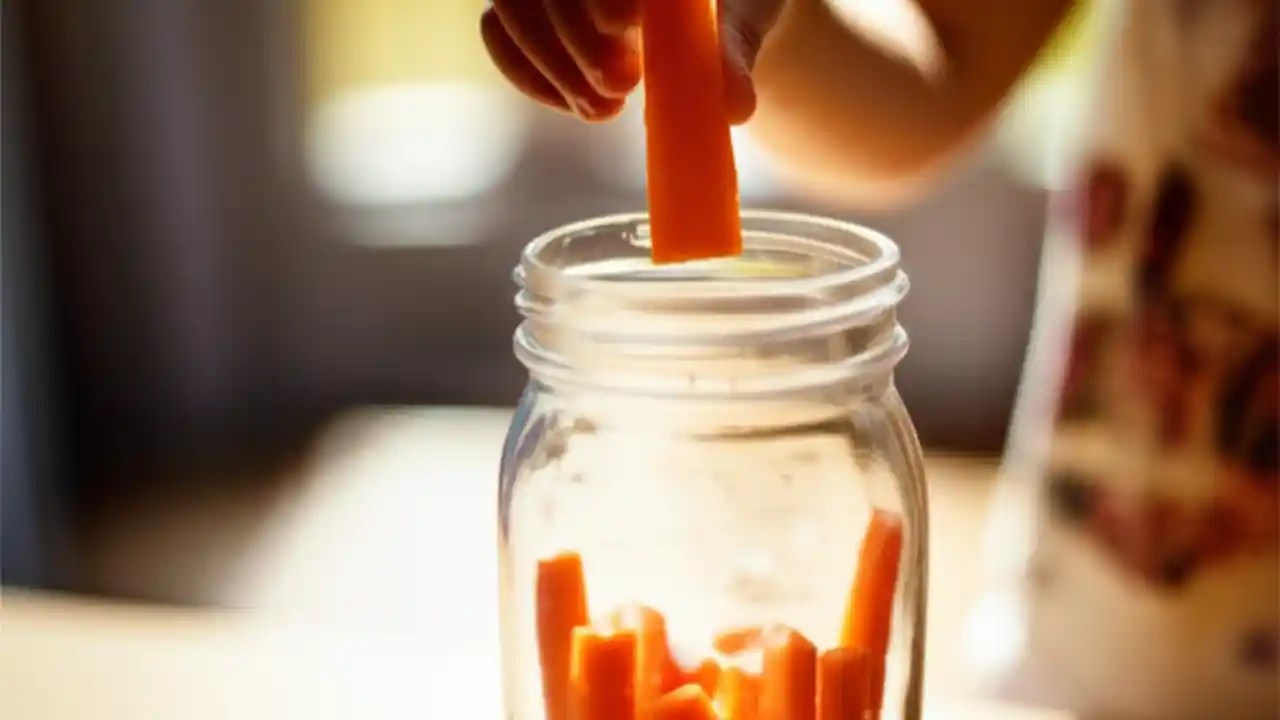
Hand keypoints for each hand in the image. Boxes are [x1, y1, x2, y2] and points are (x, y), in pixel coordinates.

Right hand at [480, 0, 784, 123]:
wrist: (705, 9)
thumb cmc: (725, 2)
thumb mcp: (742, 14)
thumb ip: (732, 51)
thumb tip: (733, 106)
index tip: (628, 25)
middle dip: (575, 36)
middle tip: (622, 87)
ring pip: (512, 9)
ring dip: (553, 65)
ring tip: (606, 108)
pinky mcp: (520, 6)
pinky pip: (498, 34)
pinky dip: (531, 77)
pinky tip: (576, 104)